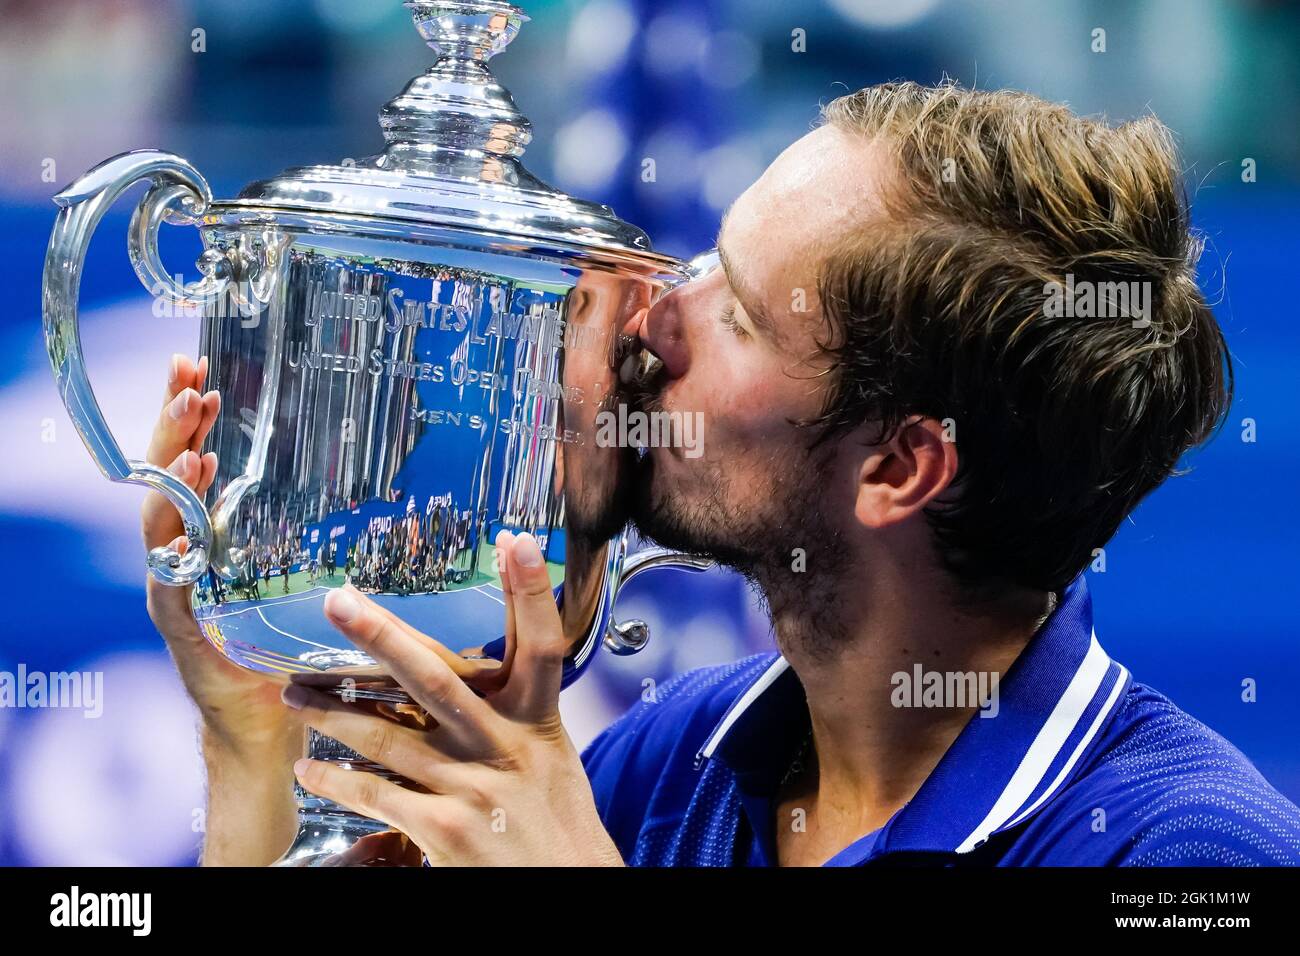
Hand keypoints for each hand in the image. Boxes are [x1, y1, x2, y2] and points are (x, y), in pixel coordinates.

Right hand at [142, 355, 297, 752]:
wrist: (271, 720)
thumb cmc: (299, 643)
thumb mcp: (312, 572)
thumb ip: (327, 527)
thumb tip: (396, 471)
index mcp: (215, 533)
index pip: (196, 458)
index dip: (192, 414)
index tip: (200, 366)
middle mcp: (186, 552)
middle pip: (171, 476)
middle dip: (175, 425)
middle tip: (190, 381)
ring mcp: (178, 586)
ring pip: (163, 518)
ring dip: (176, 474)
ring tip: (196, 437)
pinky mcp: (184, 625)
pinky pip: (172, 579)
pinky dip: (176, 546)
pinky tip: (188, 515)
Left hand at [283, 530, 623, 866]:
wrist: (572, 889)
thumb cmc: (561, 825)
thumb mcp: (553, 758)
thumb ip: (515, 717)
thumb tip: (478, 675)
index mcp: (539, 722)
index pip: (542, 645)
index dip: (529, 593)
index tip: (513, 541)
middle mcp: (505, 747)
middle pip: (437, 679)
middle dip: (383, 637)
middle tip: (338, 602)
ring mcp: (471, 790)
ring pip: (387, 736)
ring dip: (332, 712)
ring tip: (294, 692)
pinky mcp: (444, 832)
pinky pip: (377, 795)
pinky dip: (337, 779)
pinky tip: (308, 767)